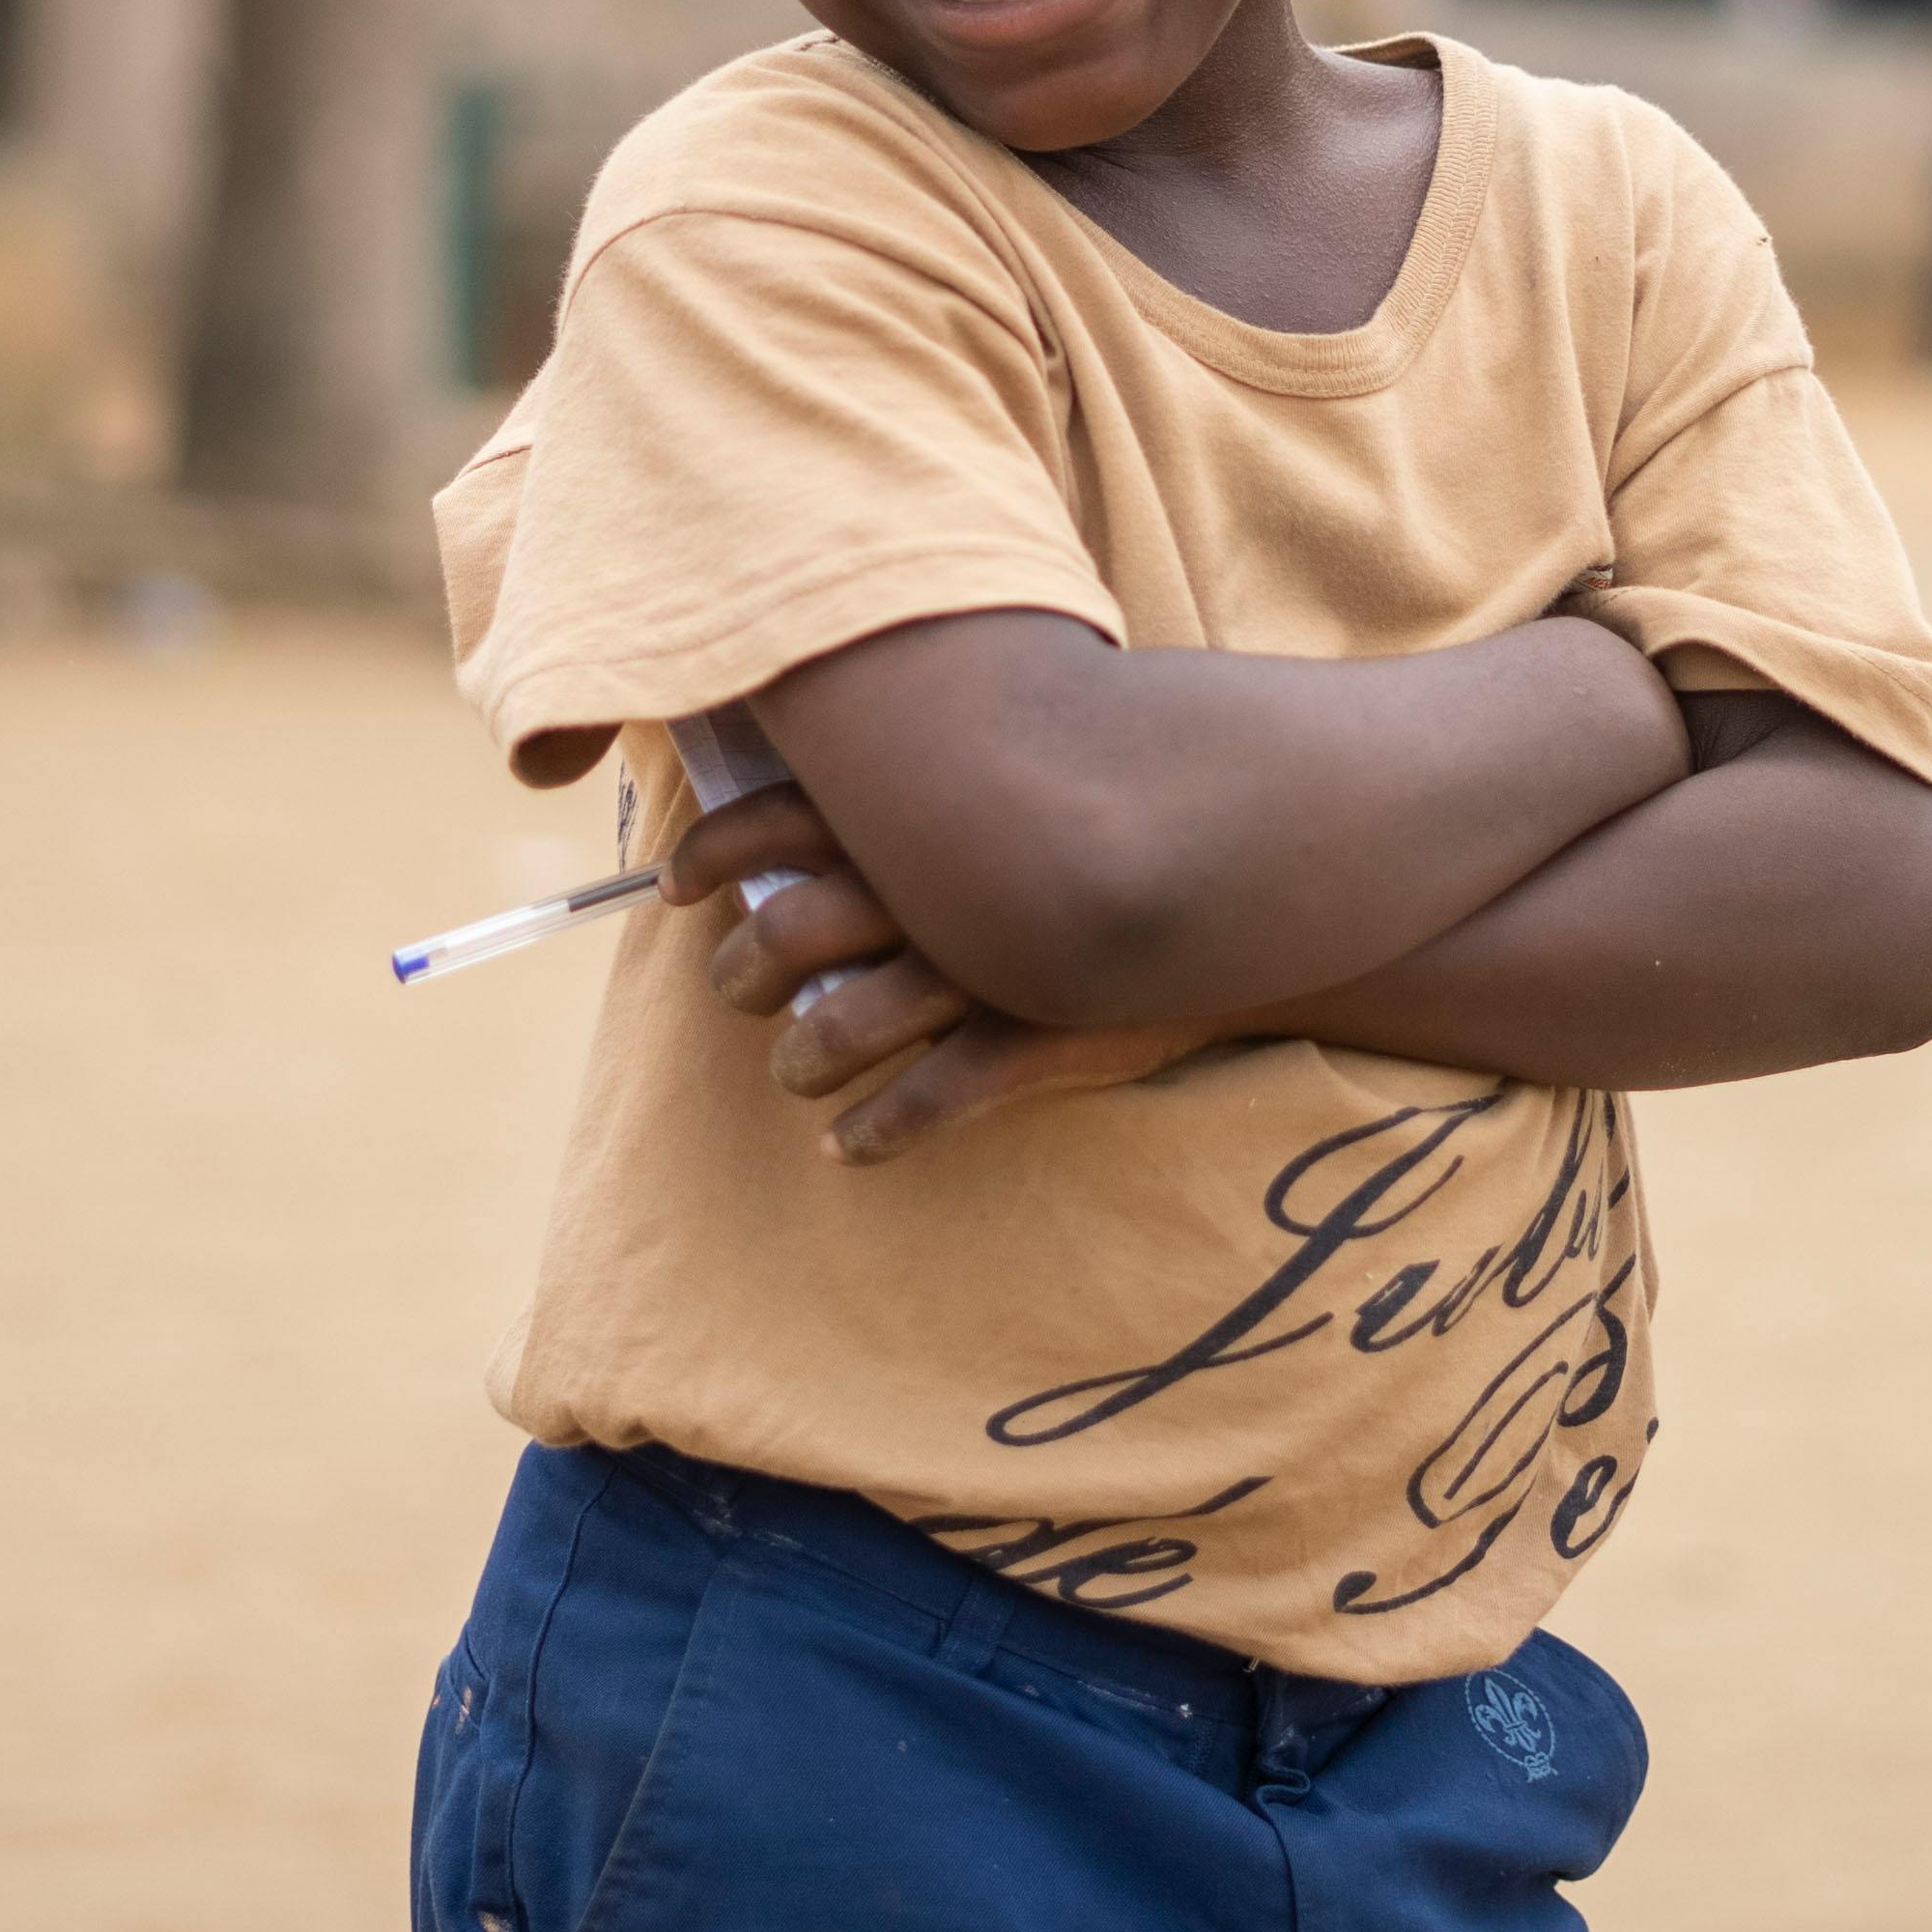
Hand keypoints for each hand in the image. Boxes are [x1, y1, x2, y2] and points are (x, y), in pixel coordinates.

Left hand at [663, 785, 1219, 1162]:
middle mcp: (941, 880)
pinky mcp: (1041, 1034)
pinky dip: (876, 1131)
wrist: (1255, 891)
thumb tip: (824, 811)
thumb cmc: (1113, 831)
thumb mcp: (1014, 785)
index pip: (779, 812)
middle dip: (741, 973)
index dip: (709, 850)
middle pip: (787, 930)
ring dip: (799, 1061)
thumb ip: (925, 791)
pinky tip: (849, 1146)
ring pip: (841, 1029)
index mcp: (924, 807)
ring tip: (795, 1073)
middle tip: (737, 992)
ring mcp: (989, 961)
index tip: (676, 884)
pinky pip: (933, 1099)